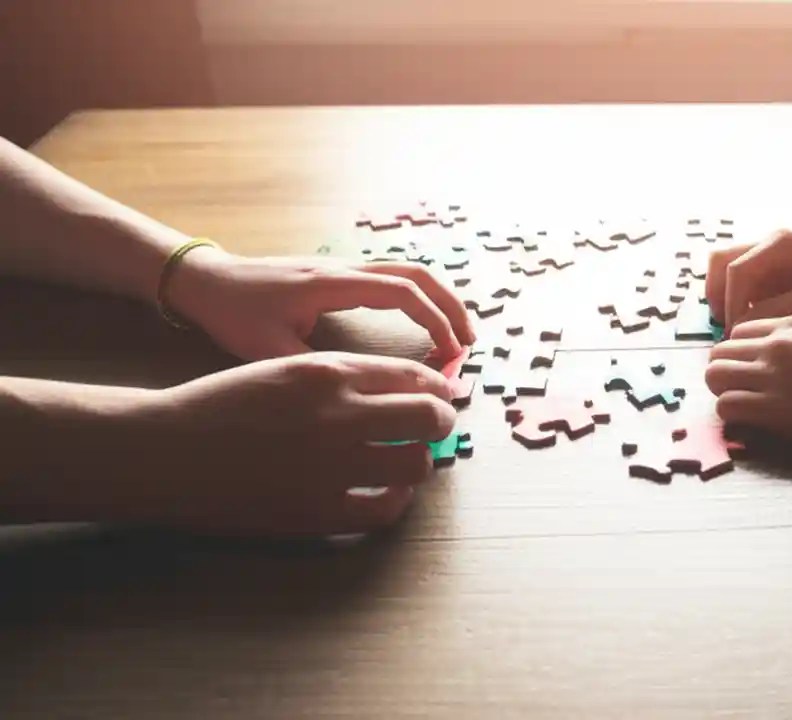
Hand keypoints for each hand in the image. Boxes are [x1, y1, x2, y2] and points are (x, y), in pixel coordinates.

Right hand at [101, 352, 456, 535]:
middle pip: (429, 415)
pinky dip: (395, 502)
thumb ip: (342, 377)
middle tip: (435, 429)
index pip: (414, 375)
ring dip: (419, 462)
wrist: (164, 451)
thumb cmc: (221, 405)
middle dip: (440, 421)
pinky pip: (386, 509)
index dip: (436, 387)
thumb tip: (402, 389)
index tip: (440, 395)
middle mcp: (339, 414)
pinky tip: (385, 494)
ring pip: (416, 464)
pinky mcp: (319, 511)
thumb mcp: (283, 370)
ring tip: (406, 462)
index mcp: (329, 372)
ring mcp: (332, 465)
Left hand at [167, 248, 476, 360]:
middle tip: (469, 342)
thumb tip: (360, 393)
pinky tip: (423, 320)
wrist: (206, 281)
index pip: (402, 293)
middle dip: (451, 305)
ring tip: (456, 333)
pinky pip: (393, 278)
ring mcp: (344, 267)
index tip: (450, 353)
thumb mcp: (266, 350)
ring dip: (438, 298)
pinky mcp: (340, 275)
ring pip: (408, 271)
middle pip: (418, 273)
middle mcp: (345, 268)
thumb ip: (313, 369)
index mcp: (332, 283)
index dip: (434, 321)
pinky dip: (419, 297)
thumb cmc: (233, 313)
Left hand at [705, 315, 791, 455]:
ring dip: (723, 391)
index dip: (739, 353)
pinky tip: (750, 421)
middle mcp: (777, 344)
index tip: (749, 370)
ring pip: (714, 375)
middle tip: (741, 390)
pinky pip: (725, 405)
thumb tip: (762, 359)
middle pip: (719, 351)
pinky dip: (731, 415)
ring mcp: (772, 375)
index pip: (739, 330)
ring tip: (744, 405)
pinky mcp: (771, 408)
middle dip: (725, 371)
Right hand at [706, 230, 791, 330]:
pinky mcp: (776, 266)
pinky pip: (745, 279)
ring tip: (739, 324)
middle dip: (717, 294)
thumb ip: (779, 311)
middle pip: (720, 261)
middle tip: (727, 325)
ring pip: (728, 267)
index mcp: (780, 243)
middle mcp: (770, 242)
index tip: (735, 333)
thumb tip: (741, 326)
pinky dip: (741, 298)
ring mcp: (771, 252)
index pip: (736, 271)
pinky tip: (757, 320)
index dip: (730, 304)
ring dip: (726, 295)